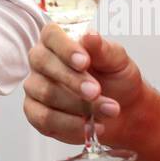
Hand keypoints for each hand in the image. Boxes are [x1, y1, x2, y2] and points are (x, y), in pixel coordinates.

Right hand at [23, 25, 143, 146]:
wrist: (124, 111)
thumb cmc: (116, 79)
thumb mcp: (117, 61)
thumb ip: (103, 49)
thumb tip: (90, 35)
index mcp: (57, 40)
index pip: (51, 35)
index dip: (65, 48)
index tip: (85, 62)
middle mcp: (41, 61)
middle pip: (42, 62)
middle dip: (71, 79)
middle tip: (96, 91)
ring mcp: (35, 86)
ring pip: (46, 93)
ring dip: (78, 105)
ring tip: (108, 110)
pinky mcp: (35, 113)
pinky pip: (44, 119)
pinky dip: (70, 125)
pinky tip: (91, 125)